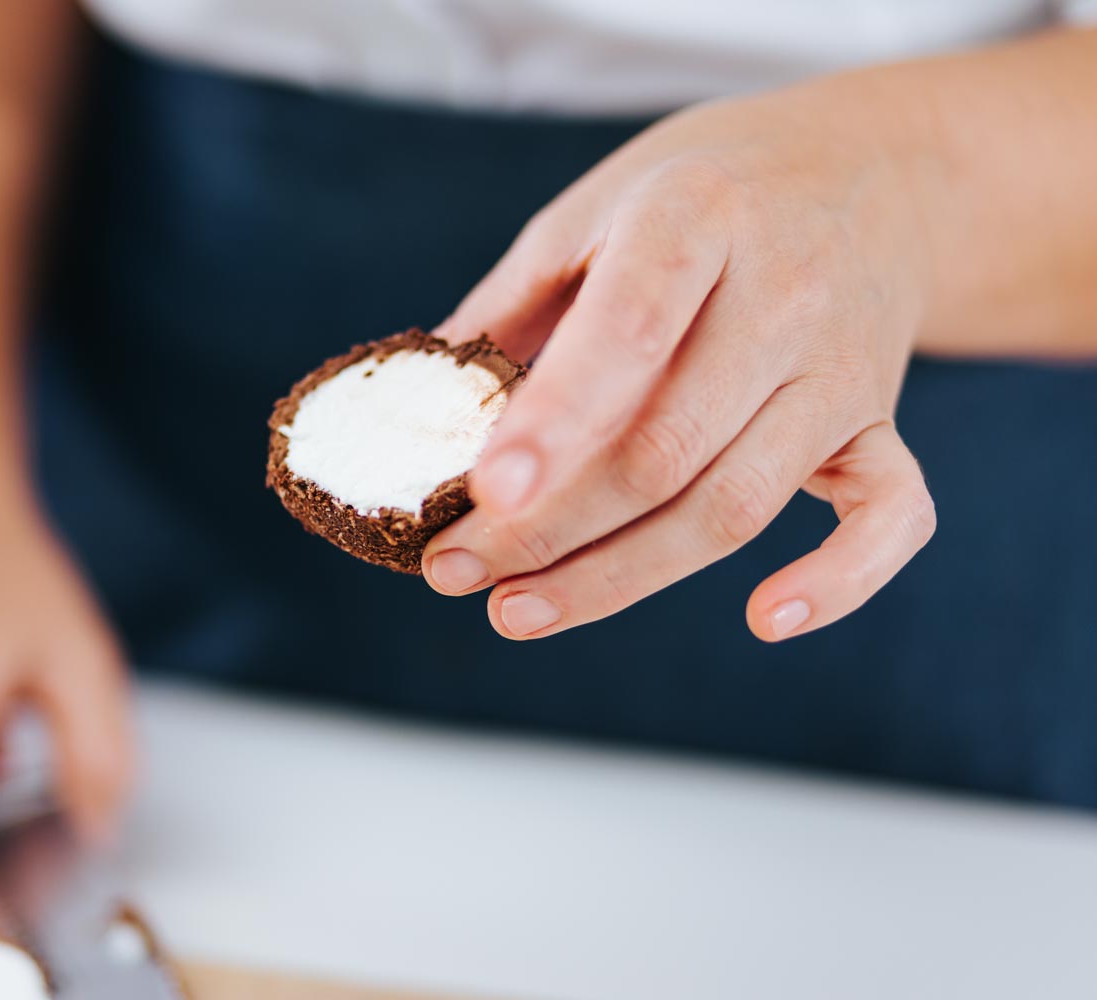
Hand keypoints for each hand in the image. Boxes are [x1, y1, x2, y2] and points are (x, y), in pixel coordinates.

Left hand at [424, 84, 936, 640]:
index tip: (481, 493)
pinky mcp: (877, 421)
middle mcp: (784, 295)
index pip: (627, 333)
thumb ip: (512, 302)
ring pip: (734, 505)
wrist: (871, 168)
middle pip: (665, 450)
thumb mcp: (596, 205)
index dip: (554, 423)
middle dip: (547, 529)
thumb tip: (417, 407)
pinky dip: (842, 580)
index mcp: (697, 218)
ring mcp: (841, 368)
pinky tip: (765, 620)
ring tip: (515, 610)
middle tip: (450, 569)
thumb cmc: (703, 191)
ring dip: (619, 577)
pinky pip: (891, 516)